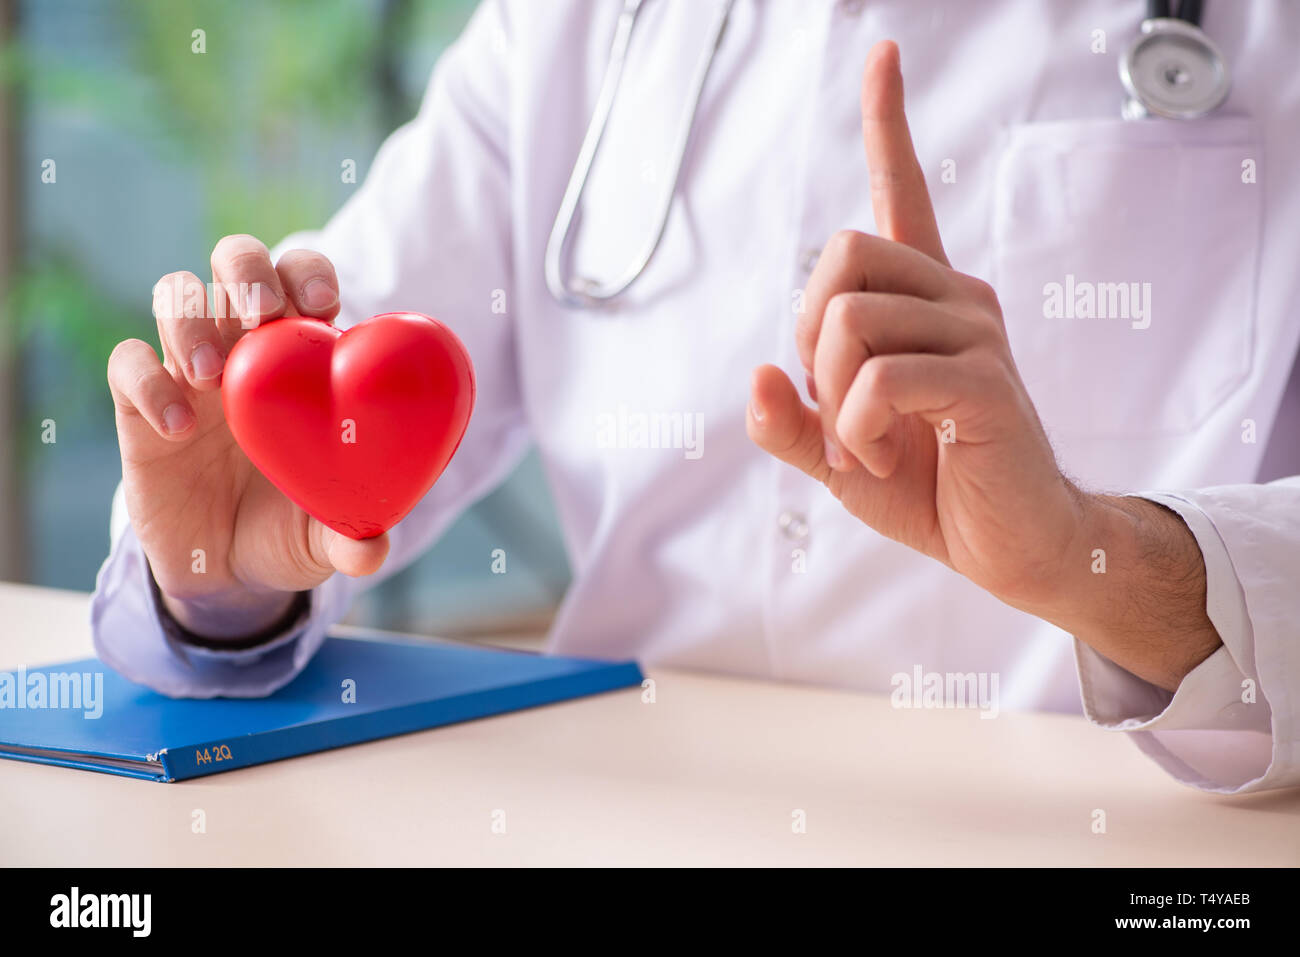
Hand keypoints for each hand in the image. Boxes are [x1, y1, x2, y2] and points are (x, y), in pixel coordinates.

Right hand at [107, 236, 388, 637]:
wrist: (224, 571)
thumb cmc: (287, 528)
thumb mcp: (325, 538)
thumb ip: (352, 537)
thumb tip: (375, 549)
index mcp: (298, 355)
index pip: (301, 278)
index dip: (308, 274)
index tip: (323, 306)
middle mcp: (242, 346)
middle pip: (234, 259)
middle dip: (246, 268)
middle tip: (261, 312)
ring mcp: (187, 369)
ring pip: (175, 293)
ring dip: (191, 319)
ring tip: (213, 376)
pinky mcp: (138, 406)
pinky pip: (128, 364)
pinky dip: (149, 382)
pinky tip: (180, 426)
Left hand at [746, 42, 1218, 689]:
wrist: (1012, 546)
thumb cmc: (932, 487)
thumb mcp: (840, 455)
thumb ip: (793, 421)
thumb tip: (754, 378)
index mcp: (921, 302)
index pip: (902, 193)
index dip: (888, 124)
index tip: (883, 55)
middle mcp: (955, 297)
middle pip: (842, 254)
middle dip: (812, 338)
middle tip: (839, 404)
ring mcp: (975, 334)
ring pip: (851, 320)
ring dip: (834, 397)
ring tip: (869, 441)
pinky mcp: (985, 383)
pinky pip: (883, 380)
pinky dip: (860, 431)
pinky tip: (887, 455)